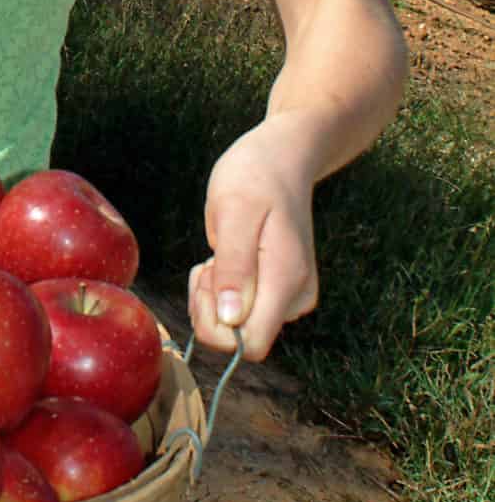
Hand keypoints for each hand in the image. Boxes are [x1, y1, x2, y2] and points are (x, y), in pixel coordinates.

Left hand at [186, 122, 318, 359]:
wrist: (283, 157)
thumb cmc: (255, 176)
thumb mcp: (233, 211)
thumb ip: (233, 266)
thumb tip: (230, 320)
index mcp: (287, 281)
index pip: (250, 344)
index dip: (216, 325)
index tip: (206, 278)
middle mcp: (296, 297)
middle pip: (241, 341)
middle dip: (209, 309)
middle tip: (206, 262)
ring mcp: (292, 295)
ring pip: (239, 328)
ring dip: (214, 300)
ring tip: (216, 255)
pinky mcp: (282, 290)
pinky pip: (243, 312)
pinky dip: (222, 293)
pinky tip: (223, 260)